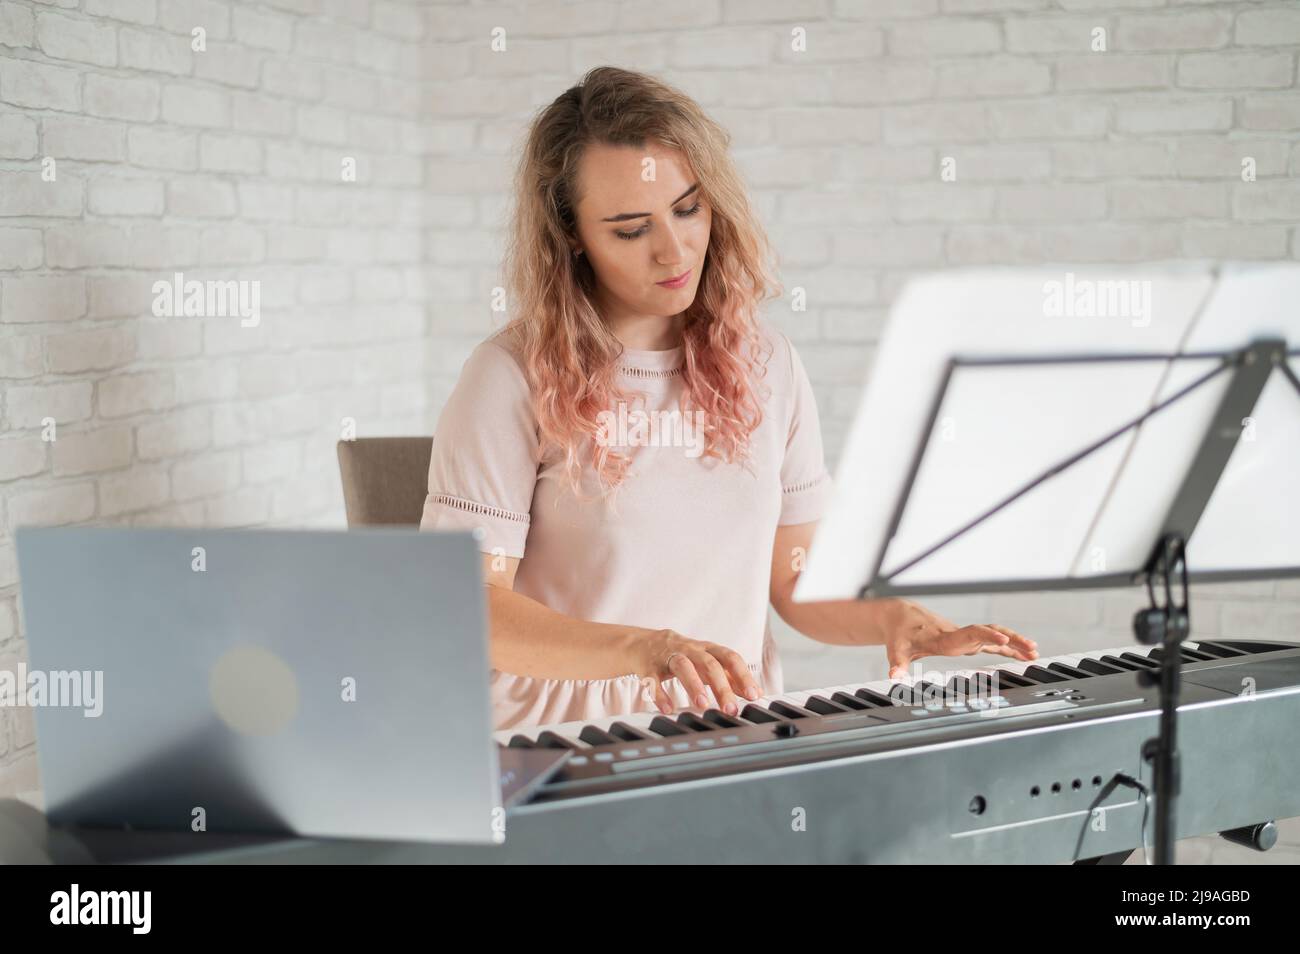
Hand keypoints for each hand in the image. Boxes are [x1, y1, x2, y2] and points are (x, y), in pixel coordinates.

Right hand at [637, 629, 761, 716]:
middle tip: (730, 709)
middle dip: (721, 686)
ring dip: (694, 685)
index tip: (753, 695)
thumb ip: (730, 676)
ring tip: (702, 705)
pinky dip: (660, 694)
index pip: (729, 658)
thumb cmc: (683, 655)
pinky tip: (668, 708)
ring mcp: (668, 656)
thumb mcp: (708, 662)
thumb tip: (755, 692)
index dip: (742, 675)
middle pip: (708, 663)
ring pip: (683, 666)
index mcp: (707, 649)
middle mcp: (690, 649)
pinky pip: (654, 679)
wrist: (645, 643)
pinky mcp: (649, 666)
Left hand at [877, 599, 1037, 680]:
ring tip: (1035, 652)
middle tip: (1031, 648)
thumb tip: (894, 675)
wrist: (902, 617)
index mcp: (944, 637)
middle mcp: (958, 635)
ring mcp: (964, 637)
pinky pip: (990, 643)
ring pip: (994, 635)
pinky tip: (1022, 654)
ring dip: (1014, 642)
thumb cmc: (900, 633)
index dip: (986, 636)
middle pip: (989, 633)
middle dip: (1011, 639)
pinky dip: (1007, 648)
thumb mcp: (896, 648)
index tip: (1003, 640)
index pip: (970, 634)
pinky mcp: (966, 640)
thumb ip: (897, 663)